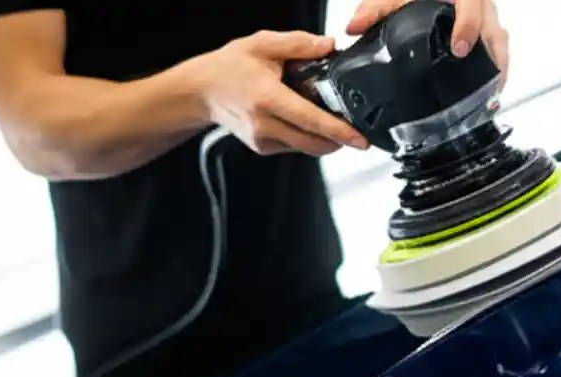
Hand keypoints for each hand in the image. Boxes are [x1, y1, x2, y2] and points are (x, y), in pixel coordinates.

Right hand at [181, 31, 368, 155]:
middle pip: (313, 143)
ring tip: (328, 119)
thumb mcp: (262, 44)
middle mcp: (265, 124)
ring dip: (322, 138)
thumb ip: (298, 44)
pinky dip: (305, 136)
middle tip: (356, 132)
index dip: (339, 131)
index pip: (311, 120)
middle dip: (339, 141)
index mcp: (268, 98)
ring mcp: (263, 140)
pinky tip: (302, 119)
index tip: (360, 139)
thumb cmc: (228, 67)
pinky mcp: (262, 148)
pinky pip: (293, 146)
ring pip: (305, 147)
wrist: (200, 91)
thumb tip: (328, 45)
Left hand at [347, 0, 509, 82]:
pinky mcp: (489, 33)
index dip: (469, 27)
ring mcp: (489, 20)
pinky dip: (495, 74)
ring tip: (488, 100)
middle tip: (484, 88)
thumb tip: (354, 26)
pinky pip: (498, 53)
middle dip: (492, 61)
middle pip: (494, 32)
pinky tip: (488, 96)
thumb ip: (376, 8)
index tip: (459, 48)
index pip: (472, 7)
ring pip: (500, 45)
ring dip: (496, 72)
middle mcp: (481, 6)